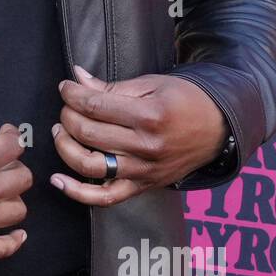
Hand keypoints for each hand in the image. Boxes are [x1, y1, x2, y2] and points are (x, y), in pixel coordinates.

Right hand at [0, 110, 32, 256]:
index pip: (13, 147)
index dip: (13, 137)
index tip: (6, 135)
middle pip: (22, 179)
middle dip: (15, 167)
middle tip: (2, 164)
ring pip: (17, 211)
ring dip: (13, 200)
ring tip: (1, 193)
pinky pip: (1, 248)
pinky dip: (13, 242)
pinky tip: (16, 233)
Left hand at [49, 65, 228, 204]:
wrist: (218, 129)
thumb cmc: (185, 101)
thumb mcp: (153, 85)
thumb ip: (112, 86)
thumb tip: (77, 77)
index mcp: (148, 115)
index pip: (95, 106)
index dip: (72, 95)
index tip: (65, 88)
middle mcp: (145, 146)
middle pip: (88, 133)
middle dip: (67, 116)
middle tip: (66, 107)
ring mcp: (143, 170)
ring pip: (90, 165)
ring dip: (65, 147)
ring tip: (61, 133)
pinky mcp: (142, 187)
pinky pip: (105, 198)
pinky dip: (77, 192)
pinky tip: (58, 180)